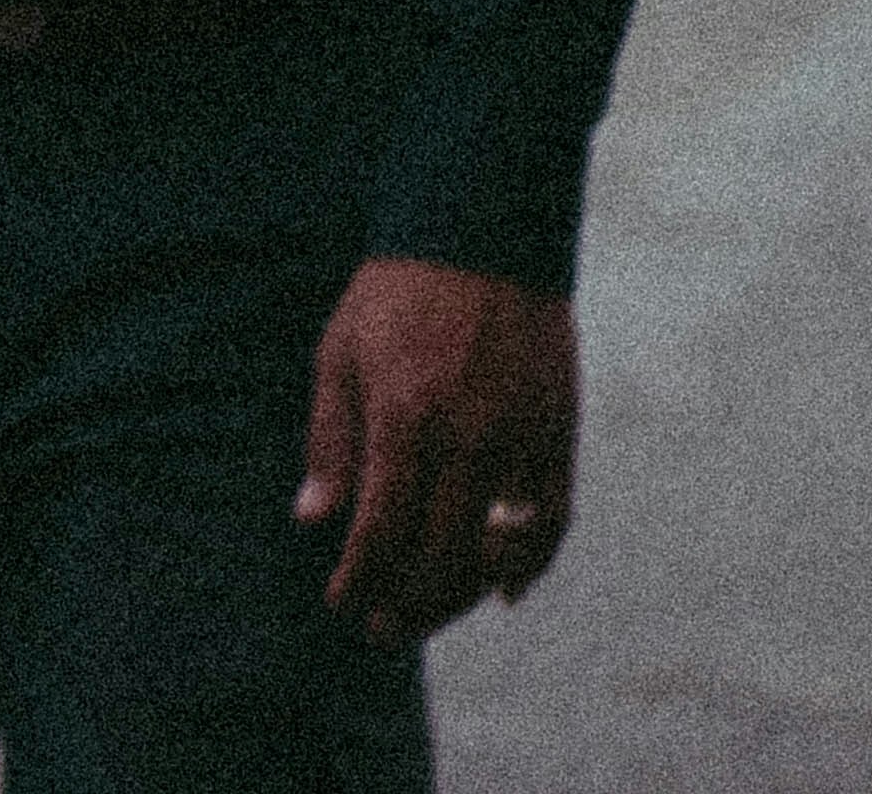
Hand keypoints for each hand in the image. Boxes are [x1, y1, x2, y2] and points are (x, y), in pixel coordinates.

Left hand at [296, 254, 575, 642]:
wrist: (483, 240)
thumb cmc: (394, 297)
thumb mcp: (338, 356)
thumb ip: (330, 442)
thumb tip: (313, 519)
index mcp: (405, 420)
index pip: (379, 529)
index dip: (358, 578)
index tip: (341, 604)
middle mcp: (467, 441)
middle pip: (440, 555)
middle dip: (406, 604)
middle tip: (382, 631)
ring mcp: (520, 442)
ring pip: (496, 550)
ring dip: (460, 596)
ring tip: (426, 618)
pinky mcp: (558, 437)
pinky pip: (551, 521)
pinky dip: (530, 565)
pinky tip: (502, 592)